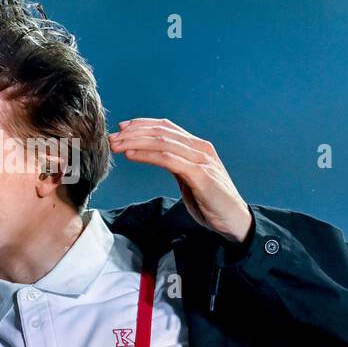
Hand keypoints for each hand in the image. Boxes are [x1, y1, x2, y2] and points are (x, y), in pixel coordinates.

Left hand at [109, 118, 253, 243]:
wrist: (235, 222)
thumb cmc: (211, 202)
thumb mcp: (190, 178)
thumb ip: (176, 164)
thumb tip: (153, 156)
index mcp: (198, 147)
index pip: (166, 127)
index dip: (142, 125)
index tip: (122, 128)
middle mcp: (200, 148)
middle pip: (162, 131)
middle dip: (133, 132)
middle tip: (112, 137)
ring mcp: (202, 160)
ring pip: (163, 142)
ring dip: (135, 142)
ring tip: (117, 145)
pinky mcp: (201, 175)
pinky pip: (169, 160)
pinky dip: (147, 155)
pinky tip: (132, 155)